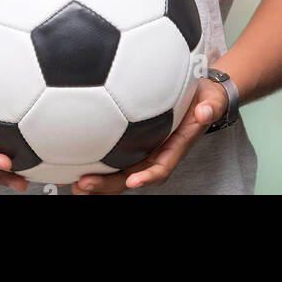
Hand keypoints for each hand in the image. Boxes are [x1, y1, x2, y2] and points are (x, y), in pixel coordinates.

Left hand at [71, 75, 227, 193]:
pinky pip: (112, 155)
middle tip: (83, 184)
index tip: (133, 180)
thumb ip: (210, 106)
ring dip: (95, 179)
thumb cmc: (205, 99)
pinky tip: (70, 159)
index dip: (147, 176)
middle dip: (107, 185)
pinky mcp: (132, 141)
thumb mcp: (211, 100)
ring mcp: (142, 149)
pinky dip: (92, 160)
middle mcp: (156, 153)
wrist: (200, 97)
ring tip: (70, 181)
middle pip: (130, 176)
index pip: (161, 167)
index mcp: (174, 148)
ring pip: (117, 170)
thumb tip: (204, 110)